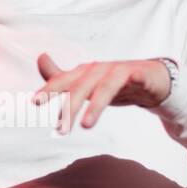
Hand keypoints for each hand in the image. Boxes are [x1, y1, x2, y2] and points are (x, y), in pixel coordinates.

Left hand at [31, 53, 172, 133]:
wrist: (152, 78)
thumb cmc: (116, 82)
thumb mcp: (87, 83)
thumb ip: (62, 77)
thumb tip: (40, 58)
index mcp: (86, 72)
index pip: (65, 80)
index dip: (50, 89)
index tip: (35, 102)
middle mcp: (101, 69)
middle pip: (83, 86)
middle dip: (71, 106)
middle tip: (60, 129)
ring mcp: (123, 71)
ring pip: (106, 86)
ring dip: (96, 104)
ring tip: (86, 126)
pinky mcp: (143, 75)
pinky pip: (138, 76)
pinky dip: (136, 77)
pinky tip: (134, 81)